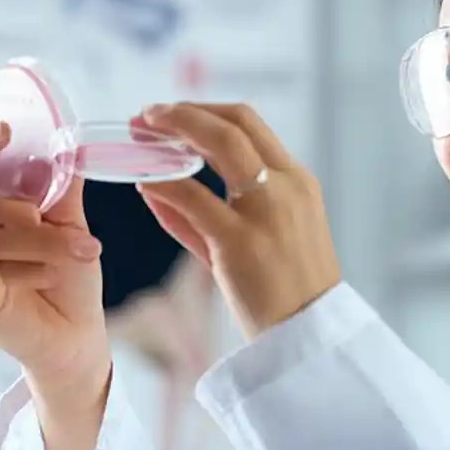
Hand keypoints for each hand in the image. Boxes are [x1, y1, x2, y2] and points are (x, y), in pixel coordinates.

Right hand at [0, 122, 110, 388]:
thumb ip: (63, 186)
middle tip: (50, 211)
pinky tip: (16, 256)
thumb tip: (70, 141)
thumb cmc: (67, 274)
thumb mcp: (70, 223)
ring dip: (43, 239)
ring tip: (84, 250)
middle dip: (20, 201)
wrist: (78, 333)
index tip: (4, 128)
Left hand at [134, 103, 341, 338]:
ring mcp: (266, 211)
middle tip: (147, 116)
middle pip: (235, 121)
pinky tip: (144, 182)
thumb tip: (155, 185)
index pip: (250, 124)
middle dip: (185, 111)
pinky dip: (163, 181)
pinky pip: (192, 196)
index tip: (172, 114)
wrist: (309, 338)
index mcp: (297, 181)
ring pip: (218, 143)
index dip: (205, 110)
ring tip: (140, 134)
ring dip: (173, 130)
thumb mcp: (258, 239)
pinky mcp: (242, 242)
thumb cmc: (283, 293)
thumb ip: (205, 212)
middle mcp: (287, 186)